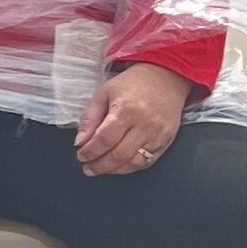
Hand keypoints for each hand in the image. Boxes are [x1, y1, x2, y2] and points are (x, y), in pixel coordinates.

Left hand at [75, 64, 190, 175]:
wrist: (165, 78)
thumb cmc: (132, 84)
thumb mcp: (104, 93)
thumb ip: (90, 118)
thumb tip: (80, 141)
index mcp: (126, 110)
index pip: (104, 139)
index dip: (90, 151)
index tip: (80, 155)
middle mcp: (144, 125)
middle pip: (119, 155)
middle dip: (100, 165)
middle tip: (88, 168)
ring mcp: (157, 135)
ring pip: (134, 162)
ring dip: (115, 170)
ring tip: (101, 169)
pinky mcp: (166, 141)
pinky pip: (148, 161)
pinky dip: (131, 167)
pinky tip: (119, 166)